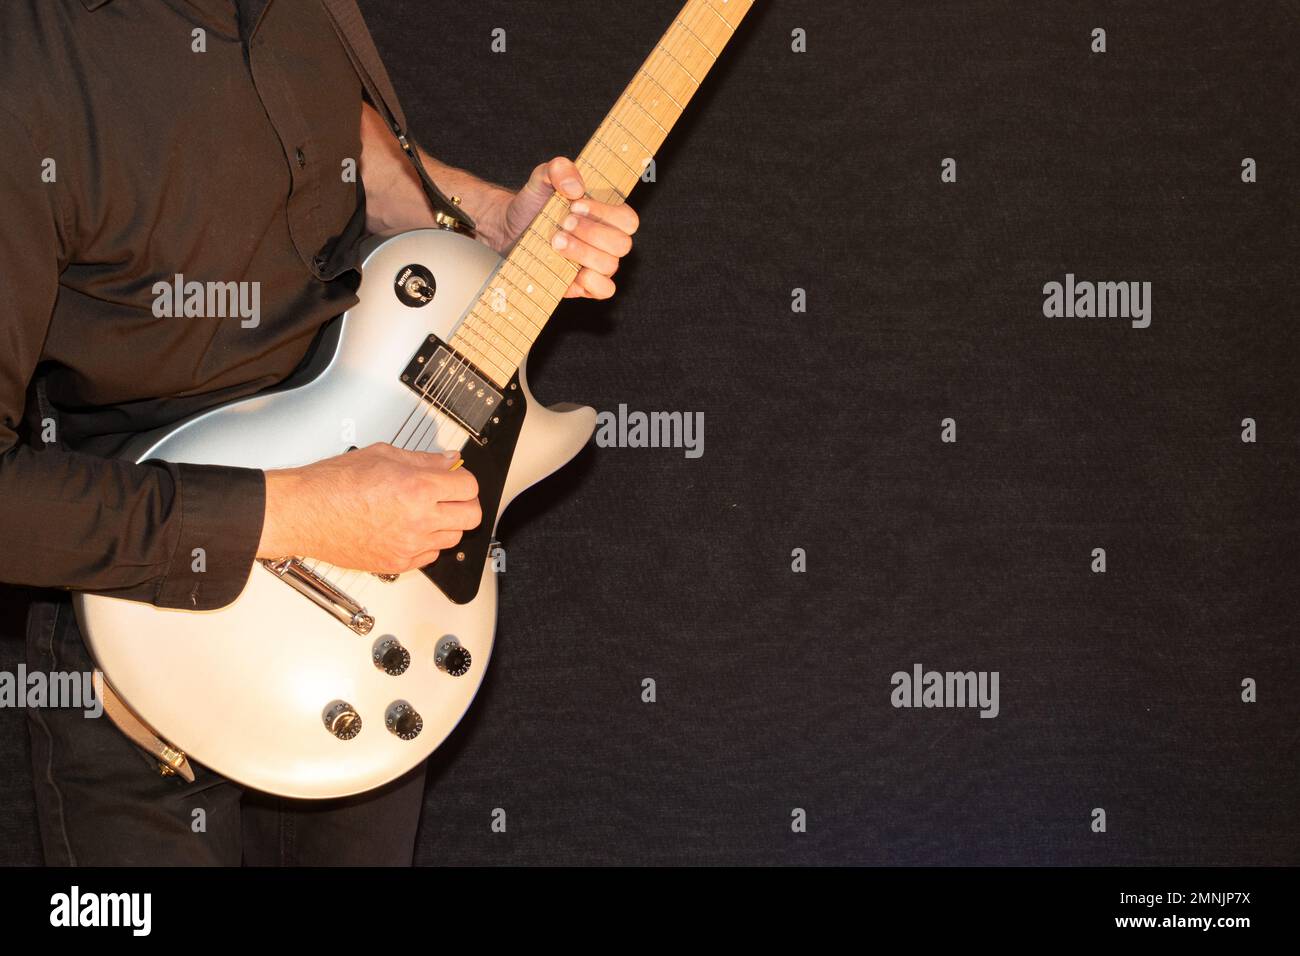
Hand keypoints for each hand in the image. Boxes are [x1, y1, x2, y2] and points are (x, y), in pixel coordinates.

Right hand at [259, 444, 481, 573]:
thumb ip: (423, 460)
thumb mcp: (383, 455)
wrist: (304, 512)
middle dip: (463, 503)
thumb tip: (448, 461)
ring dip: (446, 524)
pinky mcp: (397, 564)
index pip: (469, 487)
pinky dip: (426, 544)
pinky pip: (430, 556)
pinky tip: (410, 529)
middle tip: (449, 496)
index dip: (463, 480)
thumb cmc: (333, 483)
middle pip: (471, 516)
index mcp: (418, 488)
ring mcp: (409, 545)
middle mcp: (418, 519)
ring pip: (453, 539)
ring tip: (424, 512)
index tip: (455, 479)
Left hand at [501, 157, 638, 298]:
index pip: (628, 220)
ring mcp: (597, 265)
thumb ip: (560, 169)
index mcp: (607, 216)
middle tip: (563, 223)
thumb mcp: (542, 178)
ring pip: (610, 266)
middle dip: (591, 233)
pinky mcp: (584, 286)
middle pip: (622, 244)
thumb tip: (575, 188)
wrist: (510, 229)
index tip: (575, 205)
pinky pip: (604, 290)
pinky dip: (591, 282)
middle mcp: (607, 242)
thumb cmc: (534, 204)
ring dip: (582, 252)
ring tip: (555, 241)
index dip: (606, 214)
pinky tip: (571, 271)